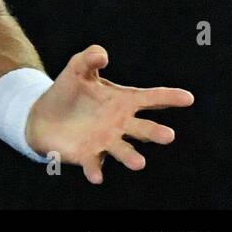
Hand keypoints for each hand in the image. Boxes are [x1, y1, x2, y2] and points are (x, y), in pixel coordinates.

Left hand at [24, 44, 193, 183]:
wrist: (44, 116)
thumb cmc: (69, 91)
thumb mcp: (78, 70)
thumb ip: (89, 58)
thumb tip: (102, 54)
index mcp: (124, 102)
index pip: (151, 98)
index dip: (169, 97)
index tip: (188, 98)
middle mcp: (121, 125)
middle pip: (144, 129)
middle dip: (156, 133)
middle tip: (169, 135)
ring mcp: (106, 142)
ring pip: (124, 151)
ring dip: (131, 157)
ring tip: (139, 163)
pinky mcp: (88, 155)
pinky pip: (94, 164)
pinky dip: (95, 170)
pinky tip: (96, 176)